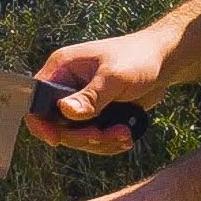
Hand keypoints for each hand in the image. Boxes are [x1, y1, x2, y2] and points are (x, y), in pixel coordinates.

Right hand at [26, 31, 170, 154]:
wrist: (164, 62)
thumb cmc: (138, 58)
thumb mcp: (114, 77)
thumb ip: (91, 96)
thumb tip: (65, 111)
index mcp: (62, 69)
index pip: (36, 100)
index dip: (41, 123)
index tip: (57, 140)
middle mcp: (67, 87)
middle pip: (58, 126)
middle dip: (82, 137)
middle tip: (105, 136)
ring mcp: (83, 103)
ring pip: (78, 137)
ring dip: (101, 142)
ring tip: (124, 134)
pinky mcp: (98, 114)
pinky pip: (95, 138)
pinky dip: (109, 143)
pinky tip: (126, 136)